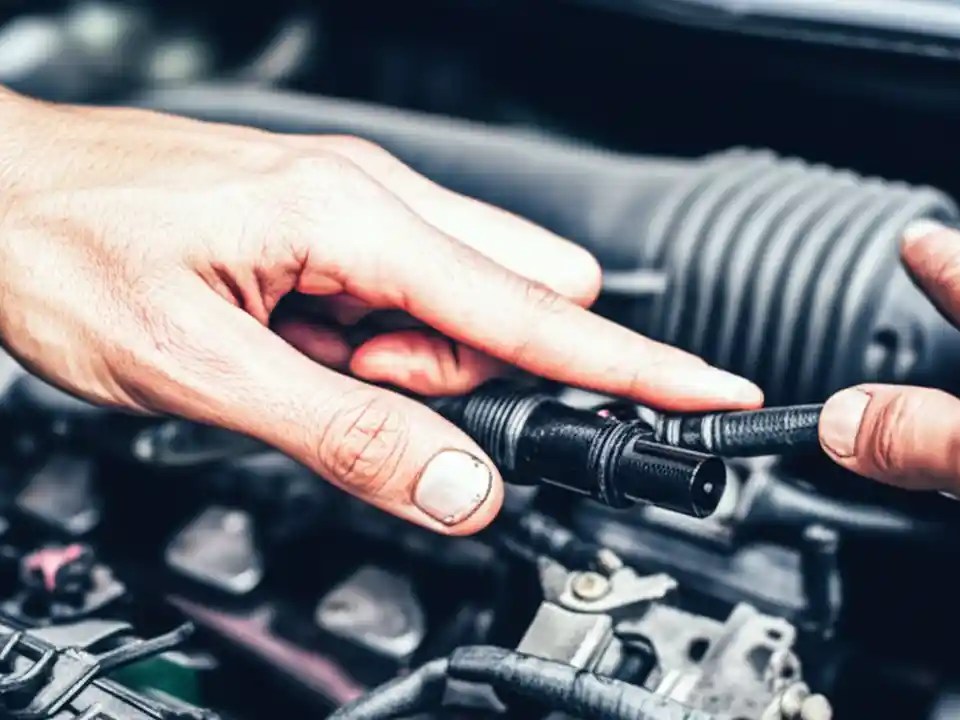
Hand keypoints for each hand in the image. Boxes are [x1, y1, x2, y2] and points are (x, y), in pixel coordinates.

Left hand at [0, 91, 761, 535]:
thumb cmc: (64, 247)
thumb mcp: (201, 369)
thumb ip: (347, 433)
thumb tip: (463, 488)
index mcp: (357, 219)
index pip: (537, 310)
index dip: (636, 365)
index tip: (712, 393)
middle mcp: (374, 201)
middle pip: (512, 308)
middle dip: (466, 376)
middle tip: (356, 391)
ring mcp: (355, 213)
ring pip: (462, 311)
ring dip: (407, 365)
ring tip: (301, 363)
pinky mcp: (333, 233)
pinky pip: (403, 304)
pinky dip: (371, 345)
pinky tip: (295, 343)